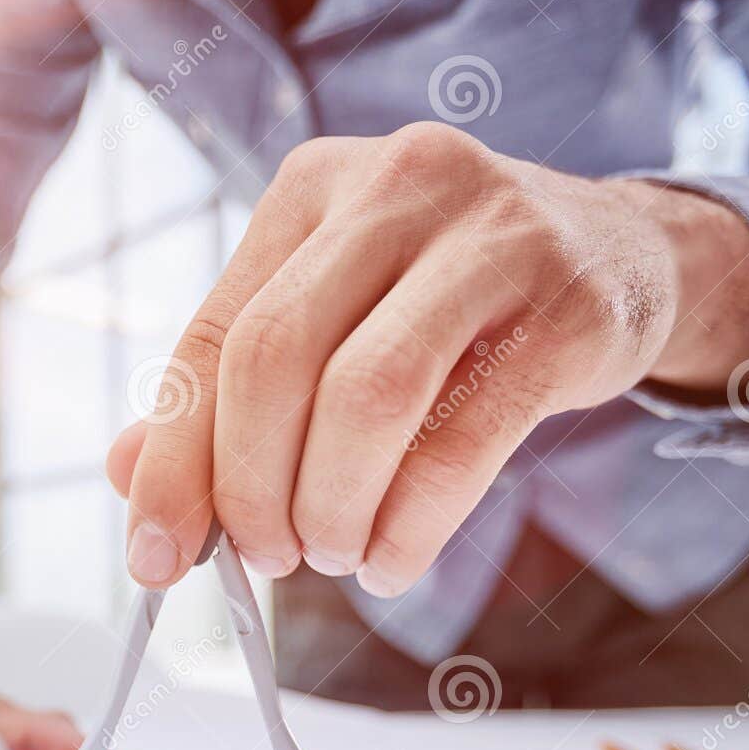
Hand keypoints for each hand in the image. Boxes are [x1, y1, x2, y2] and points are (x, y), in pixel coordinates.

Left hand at [110, 122, 748, 596]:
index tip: (156, 559)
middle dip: (251, 490)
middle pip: (273, 361)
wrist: (620, 257)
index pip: (210, 337)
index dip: (173, 463)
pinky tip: (391, 561)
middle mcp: (393, 188)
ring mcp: (491, 236)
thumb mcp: (328, 320)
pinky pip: (461, 443)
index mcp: (308, 189)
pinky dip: (410, 526)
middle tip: (268, 557)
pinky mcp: (567, 307)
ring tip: (332, 556)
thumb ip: (225, 394)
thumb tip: (128, 480)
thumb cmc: (444, 305)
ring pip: (365, 398)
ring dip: (330, 508)